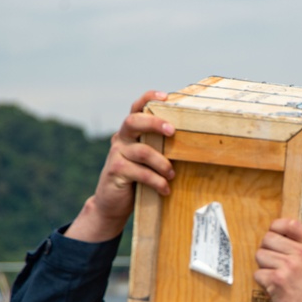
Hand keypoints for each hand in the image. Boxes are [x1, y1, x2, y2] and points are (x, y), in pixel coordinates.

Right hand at [66, 91, 175, 241]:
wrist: (111, 204)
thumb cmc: (136, 180)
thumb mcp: (146, 162)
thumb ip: (157, 149)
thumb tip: (190, 143)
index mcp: (130, 133)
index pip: (136, 108)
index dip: (148, 98)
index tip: (166, 97)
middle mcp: (121, 139)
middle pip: (134, 122)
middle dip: (154, 123)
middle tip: (172, 131)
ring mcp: (116, 154)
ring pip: (142, 151)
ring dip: (162, 163)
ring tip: (172, 174)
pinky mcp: (115, 171)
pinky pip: (140, 172)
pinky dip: (156, 181)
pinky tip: (165, 189)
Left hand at [254, 219, 301, 301]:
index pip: (290, 224)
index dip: (276, 226)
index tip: (274, 235)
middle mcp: (301, 253)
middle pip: (268, 238)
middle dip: (266, 250)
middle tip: (273, 263)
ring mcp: (289, 266)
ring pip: (260, 255)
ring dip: (263, 267)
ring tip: (276, 276)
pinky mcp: (277, 280)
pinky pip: (257, 273)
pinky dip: (262, 282)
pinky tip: (274, 287)